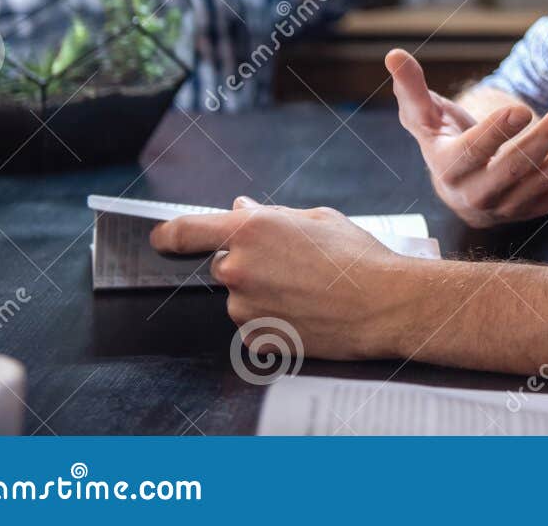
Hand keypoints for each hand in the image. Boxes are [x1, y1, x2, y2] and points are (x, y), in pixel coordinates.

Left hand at [149, 198, 421, 359]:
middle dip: (249, 263)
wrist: (385, 305)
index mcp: (251, 230)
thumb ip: (273, 215)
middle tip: (291, 266)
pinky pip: (254, 326)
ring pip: (240, 297)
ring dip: (262, 293)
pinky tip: (305, 313)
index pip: (185, 231)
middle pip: (224, 264)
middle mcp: (239, 269)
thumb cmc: (358, 258)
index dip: (168, 235)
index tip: (162, 238)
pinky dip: (272, 320)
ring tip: (308, 291)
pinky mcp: (257, 339)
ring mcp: (244, 308)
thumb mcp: (319, 219)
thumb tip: (242, 208)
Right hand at [386, 49, 547, 227]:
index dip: (496, 133)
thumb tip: (394, 54)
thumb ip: (412, 88)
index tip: (520, 108)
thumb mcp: (424, 117)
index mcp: (449, 171)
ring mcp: (514, 206)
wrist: (464, 186)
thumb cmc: (443, 141)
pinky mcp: (540, 207)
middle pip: (519, 167)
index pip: (473, 153)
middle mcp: (480, 196)